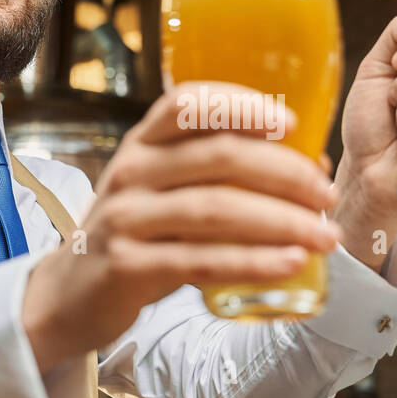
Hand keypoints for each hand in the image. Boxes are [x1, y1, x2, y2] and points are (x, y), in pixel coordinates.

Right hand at [21, 81, 338, 372]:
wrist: (69, 293)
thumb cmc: (138, 233)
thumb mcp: (165, 189)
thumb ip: (223, 174)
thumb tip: (311, 168)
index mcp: (144, 143)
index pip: (190, 104)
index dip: (243, 106)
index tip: (293, 122)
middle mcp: (131, 171)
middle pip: (218, 156)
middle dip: (284, 172)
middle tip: (327, 195)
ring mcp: (125, 218)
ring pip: (215, 209)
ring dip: (280, 221)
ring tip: (325, 236)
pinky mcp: (127, 266)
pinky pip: (201, 260)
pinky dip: (253, 261)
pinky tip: (290, 264)